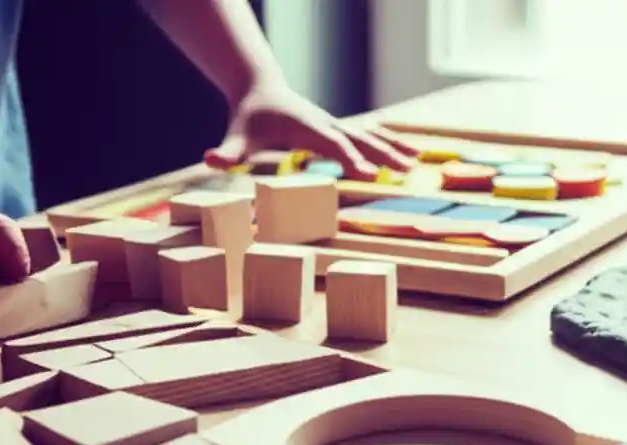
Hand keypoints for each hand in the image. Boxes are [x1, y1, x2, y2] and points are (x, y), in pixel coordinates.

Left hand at [203, 82, 417, 178]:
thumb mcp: (237, 136)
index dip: (348, 158)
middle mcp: (325, 124)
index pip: (331, 144)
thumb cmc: (249, 116)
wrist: (259, 88)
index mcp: (305, 127)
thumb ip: (228, 151)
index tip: (366, 174)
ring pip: (369, 135)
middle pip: (359, 139)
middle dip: (382, 154)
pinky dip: (389, 143)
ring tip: (416, 162)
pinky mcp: (338, 128)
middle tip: (405, 170)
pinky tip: (408, 154)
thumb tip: (210, 160)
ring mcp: (335, 124)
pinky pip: (368, 135)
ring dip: (393, 148)